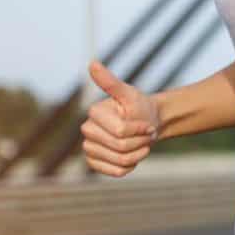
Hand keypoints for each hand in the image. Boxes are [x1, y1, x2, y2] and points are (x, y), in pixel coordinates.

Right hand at [80, 60, 160, 177]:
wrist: (147, 123)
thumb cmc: (139, 107)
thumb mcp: (129, 94)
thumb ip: (111, 82)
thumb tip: (92, 63)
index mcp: (94, 113)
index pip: (120, 131)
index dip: (139, 129)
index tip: (146, 123)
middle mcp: (87, 131)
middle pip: (121, 147)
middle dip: (141, 142)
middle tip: (146, 133)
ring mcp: (89, 148)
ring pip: (121, 161)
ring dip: (138, 153)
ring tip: (141, 143)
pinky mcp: (95, 163)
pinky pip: (117, 172)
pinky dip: (131, 165)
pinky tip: (133, 154)